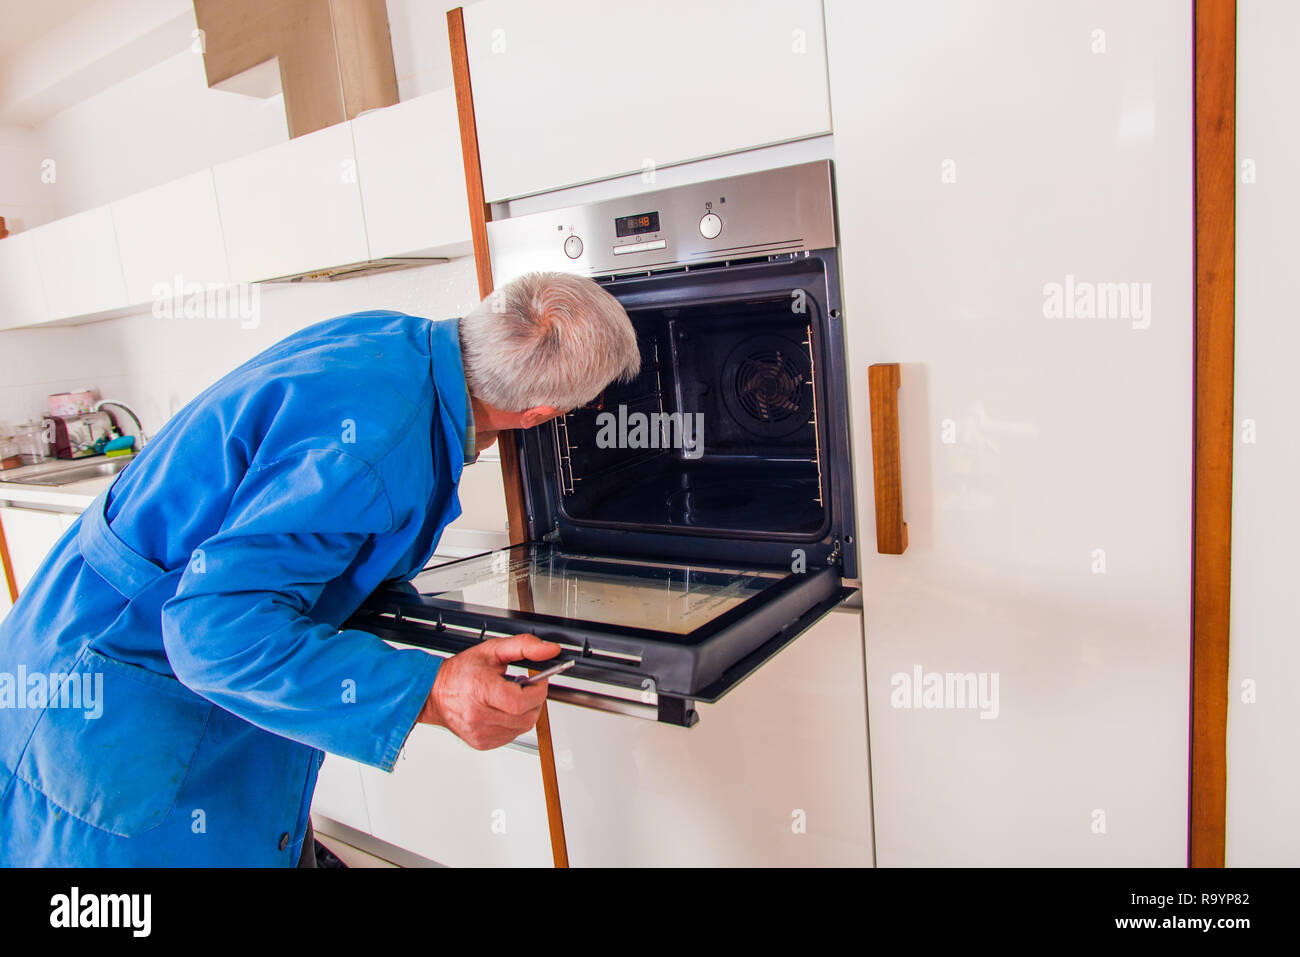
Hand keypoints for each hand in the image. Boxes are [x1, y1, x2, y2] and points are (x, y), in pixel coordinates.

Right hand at [417, 634, 560, 749]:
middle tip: (524, 687)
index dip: (537, 690)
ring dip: (525, 711)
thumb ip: (524, 646)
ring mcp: (481, 733)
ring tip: (510, 697)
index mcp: (481, 690)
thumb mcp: (492, 650)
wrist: (435, 693)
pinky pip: (512, 735)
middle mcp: (479, 716)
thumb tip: (550, 650)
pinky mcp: (482, 743)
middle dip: (533, 700)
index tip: (538, 680)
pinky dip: (514, 722)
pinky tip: (503, 710)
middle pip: (526, 716)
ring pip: (522, 727)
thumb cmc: (460, 673)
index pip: (521, 700)